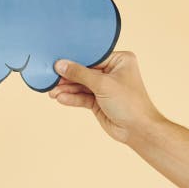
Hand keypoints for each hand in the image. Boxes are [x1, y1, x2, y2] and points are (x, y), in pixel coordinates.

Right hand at [49, 50, 165, 143]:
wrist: (137, 129)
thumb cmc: (129, 103)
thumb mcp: (103, 84)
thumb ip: (80, 74)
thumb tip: (61, 65)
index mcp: (119, 61)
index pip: (92, 58)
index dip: (75, 61)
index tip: (57, 64)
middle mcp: (111, 72)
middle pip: (84, 72)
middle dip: (68, 78)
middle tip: (52, 81)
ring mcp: (104, 87)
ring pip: (80, 86)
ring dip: (67, 90)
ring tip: (53, 93)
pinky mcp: (97, 101)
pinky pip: (81, 97)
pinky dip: (71, 98)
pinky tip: (61, 99)